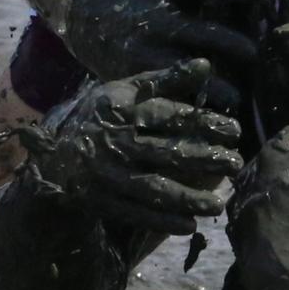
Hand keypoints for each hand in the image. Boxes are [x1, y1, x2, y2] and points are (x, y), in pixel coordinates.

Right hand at [40, 59, 242, 234]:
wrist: (52, 154)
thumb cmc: (100, 115)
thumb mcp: (127, 89)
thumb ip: (167, 78)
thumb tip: (208, 64)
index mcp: (123, 109)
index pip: (170, 116)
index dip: (205, 123)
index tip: (234, 130)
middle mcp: (115, 141)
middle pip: (167, 153)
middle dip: (205, 159)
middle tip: (237, 163)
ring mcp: (107, 174)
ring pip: (154, 188)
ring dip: (189, 197)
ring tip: (220, 202)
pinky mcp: (101, 200)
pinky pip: (137, 213)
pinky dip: (164, 221)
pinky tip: (190, 225)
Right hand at [66, 0, 255, 109]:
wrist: (84, 16)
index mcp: (163, 23)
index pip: (204, 34)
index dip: (230, 44)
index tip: (253, 54)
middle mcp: (151, 50)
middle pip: (192, 74)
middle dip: (218, 89)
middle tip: (240, 101)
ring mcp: (138, 73)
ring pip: (174, 97)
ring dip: (199, 110)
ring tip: (222, 125)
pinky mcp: (129, 89)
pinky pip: (156, 107)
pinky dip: (175, 120)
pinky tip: (194, 135)